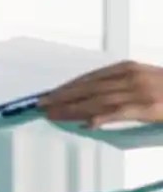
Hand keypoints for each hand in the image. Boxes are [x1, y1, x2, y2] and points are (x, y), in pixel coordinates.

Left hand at [39, 61, 162, 127]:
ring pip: (99, 100)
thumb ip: (121, 88)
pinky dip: (103, 117)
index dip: (67, 87)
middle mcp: (131, 76)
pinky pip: (122, 112)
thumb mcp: (145, 81)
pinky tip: (88, 123)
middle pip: (89, 87)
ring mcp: (141, 91)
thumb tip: (94, 105)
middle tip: (40, 105)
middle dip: (62, 97)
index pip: (90, 78)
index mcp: (128, 68)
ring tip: (53, 114)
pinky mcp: (151, 107)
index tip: (48, 94)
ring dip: (73, 108)